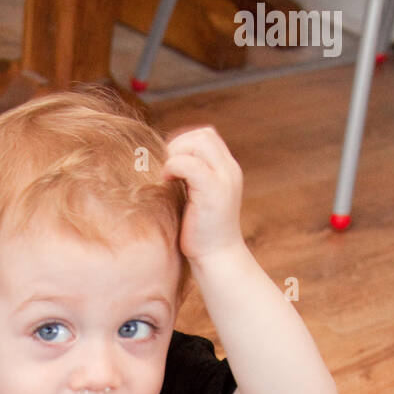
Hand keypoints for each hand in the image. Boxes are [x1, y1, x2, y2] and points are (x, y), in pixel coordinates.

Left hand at [161, 126, 244, 264]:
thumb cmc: (201, 233)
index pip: (207, 136)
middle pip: (203, 135)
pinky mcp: (212, 191)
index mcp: (227, 170)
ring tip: (167, 176)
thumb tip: (164, 164)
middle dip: (179, 145)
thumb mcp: (197, 199)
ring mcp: (223, 179)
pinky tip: (166, 182)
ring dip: (176, 154)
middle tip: (166, 170)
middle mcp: (229, 170)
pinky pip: (190, 164)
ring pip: (198, 142)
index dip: (184, 142)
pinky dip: (173, 167)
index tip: (169, 165)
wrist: (216, 258)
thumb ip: (190, 179)